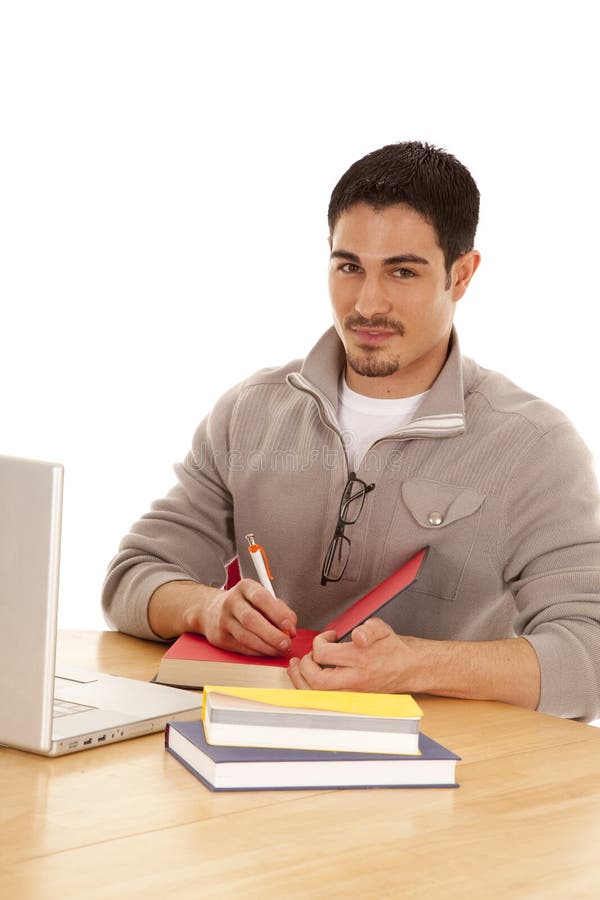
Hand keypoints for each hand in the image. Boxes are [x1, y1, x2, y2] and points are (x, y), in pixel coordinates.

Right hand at [185, 578, 296, 656]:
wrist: (211, 610)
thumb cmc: (244, 604)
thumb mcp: (261, 598)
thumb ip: (280, 610)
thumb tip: (291, 629)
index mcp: (245, 587)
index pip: (261, 598)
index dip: (277, 612)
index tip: (290, 624)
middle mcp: (231, 602)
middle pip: (251, 619)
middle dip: (272, 634)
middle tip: (286, 643)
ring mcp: (223, 620)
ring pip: (245, 637)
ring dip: (266, 646)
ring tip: (279, 650)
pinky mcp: (220, 637)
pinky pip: (241, 647)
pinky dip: (257, 652)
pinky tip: (267, 652)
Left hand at [288, 618, 413, 692]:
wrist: (407, 667)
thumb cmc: (391, 649)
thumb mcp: (381, 629)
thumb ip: (368, 629)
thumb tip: (358, 636)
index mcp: (361, 659)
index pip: (324, 654)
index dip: (319, 642)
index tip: (327, 637)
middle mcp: (355, 680)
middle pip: (317, 681)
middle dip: (304, 666)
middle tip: (306, 656)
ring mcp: (352, 693)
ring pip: (317, 695)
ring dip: (300, 681)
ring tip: (297, 668)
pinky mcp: (350, 700)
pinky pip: (323, 700)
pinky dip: (309, 690)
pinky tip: (305, 679)